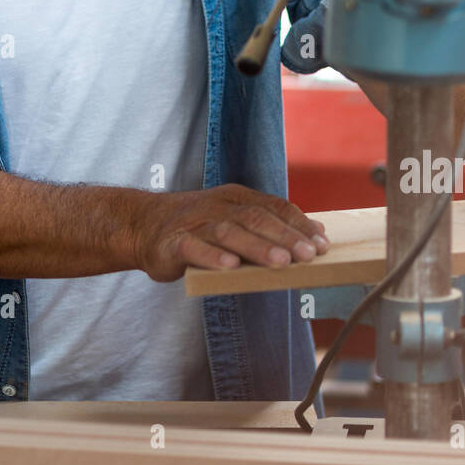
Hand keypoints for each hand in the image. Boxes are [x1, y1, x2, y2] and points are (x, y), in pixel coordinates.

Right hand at [136, 184, 329, 281]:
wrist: (142, 224)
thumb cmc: (196, 226)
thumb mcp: (233, 218)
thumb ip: (269, 223)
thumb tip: (316, 232)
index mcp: (236, 198)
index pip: (273, 207)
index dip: (299, 224)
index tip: (323, 242)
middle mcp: (218, 206)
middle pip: (256, 218)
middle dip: (285, 236)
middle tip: (310, 254)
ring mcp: (195, 223)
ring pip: (229, 232)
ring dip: (257, 246)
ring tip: (281, 262)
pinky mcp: (173, 242)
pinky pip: (194, 248)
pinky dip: (213, 256)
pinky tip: (231, 266)